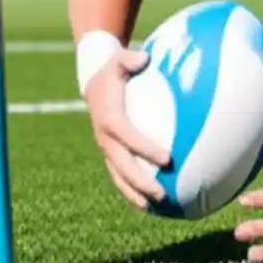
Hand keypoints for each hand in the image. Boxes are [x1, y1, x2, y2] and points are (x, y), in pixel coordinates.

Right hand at [85, 48, 170, 208]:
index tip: (168, 158)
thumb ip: (130, 58)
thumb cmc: (114, 70)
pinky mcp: (112, 153)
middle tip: (162, 193)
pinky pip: (122, 174)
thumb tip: (145, 56)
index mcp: (109, 117)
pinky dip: (135, 188)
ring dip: (136, 193)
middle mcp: (105, 137)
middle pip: (121, 165)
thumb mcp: (119, 59)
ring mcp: (107, 148)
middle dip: (140, 181)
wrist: (95, 82)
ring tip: (158, 206)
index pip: (127, 136)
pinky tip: (155, 200)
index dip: (144, 147)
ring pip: (119, 176)